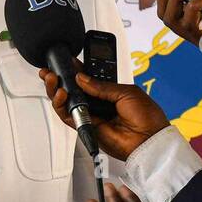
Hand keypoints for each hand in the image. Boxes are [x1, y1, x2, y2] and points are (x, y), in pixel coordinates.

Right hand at [38, 65, 169, 160]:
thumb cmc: (146, 117)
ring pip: (67, 102)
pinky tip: (62, 95)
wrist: (149, 139)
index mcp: (111, 91)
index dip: (75, 70)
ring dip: (57, 90)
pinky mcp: (86, 127)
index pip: (88, 79)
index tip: (65, 61)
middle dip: (60, 79)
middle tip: (52, 70)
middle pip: (73, 90)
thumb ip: (101, 86)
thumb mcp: (125, 92)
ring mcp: (92, 115)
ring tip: (53, 80)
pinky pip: (69, 116)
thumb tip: (81, 78)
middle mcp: (99, 103)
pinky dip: (61, 106)